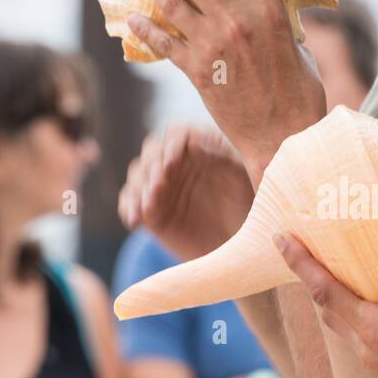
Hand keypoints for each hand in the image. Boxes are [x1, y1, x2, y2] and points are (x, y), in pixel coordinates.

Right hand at [118, 123, 252, 262]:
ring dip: (139, 188)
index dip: (171, 145)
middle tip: (159, 185)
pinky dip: (128, 208)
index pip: (175, 135)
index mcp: (197, 146)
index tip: (173, 161)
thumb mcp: (240, 177)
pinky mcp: (150, 210)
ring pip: (137, 177)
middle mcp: (174, 161)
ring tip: (148, 205)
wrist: (243, 242)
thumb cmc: (248, 203)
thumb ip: (220, 156)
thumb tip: (192, 143)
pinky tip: (135, 220)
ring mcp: (159, 185)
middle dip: (152, 167)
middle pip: (151, 153)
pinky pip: (129, 203)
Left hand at [126, 0, 326, 175]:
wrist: (283, 137)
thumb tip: (263, 6)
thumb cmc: (300, 94)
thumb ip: (275, 21)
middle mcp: (237, 20)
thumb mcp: (296, 46)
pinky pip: (163, 42)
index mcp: (269, 9)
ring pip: (171, 1)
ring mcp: (212, 45)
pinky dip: (146, 28)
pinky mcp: (196, 71)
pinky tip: (134, 18)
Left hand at [274, 202, 377, 377]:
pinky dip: (371, 312)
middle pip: (328, 307)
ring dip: (343, 297)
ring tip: (349, 270)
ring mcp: (377, 360)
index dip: (300, 263)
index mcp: (374, 329)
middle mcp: (367, 347)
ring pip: (347, 322)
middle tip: (309, 249)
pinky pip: (369, 333)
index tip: (281, 239)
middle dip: (315, 278)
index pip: (324, 291)